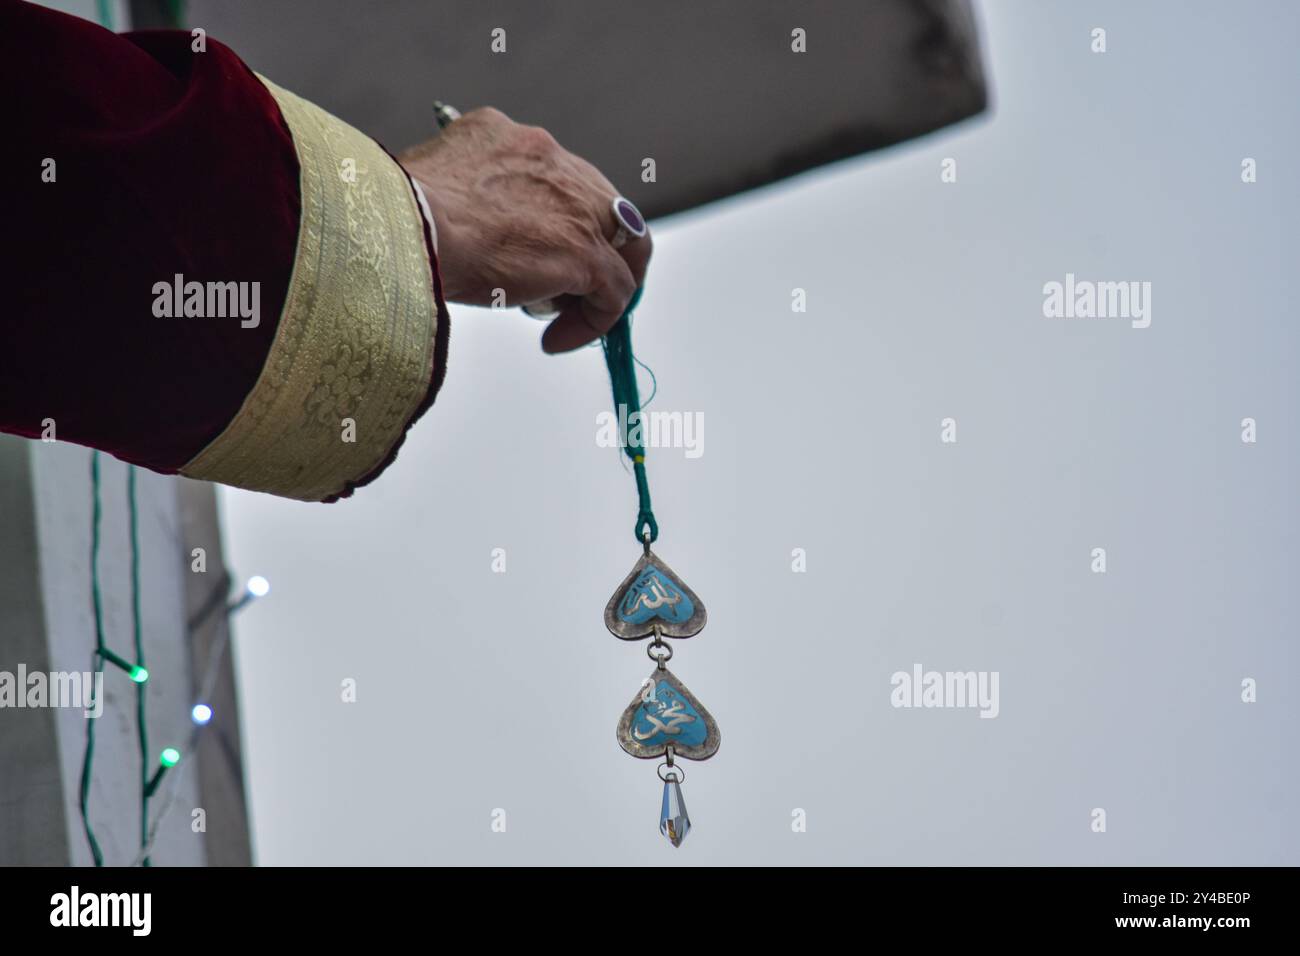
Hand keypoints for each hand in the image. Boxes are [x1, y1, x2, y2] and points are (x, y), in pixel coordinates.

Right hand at [397, 107, 651, 352]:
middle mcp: (551, 157)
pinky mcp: (584, 251)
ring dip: (597, 285)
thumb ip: (461, 202)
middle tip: (563, 290)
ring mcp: (574, 204)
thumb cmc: (400, 217)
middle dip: (587, 249)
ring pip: (620, 246)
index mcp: (511, 138)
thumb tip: (464, 235)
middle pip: (601, 205)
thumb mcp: (433, 193)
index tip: (537, 251)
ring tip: (562, 318)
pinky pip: (614, 290)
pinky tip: (557, 340)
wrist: (404, 228)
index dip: (556, 218)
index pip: (556, 177)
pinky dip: (596, 320)